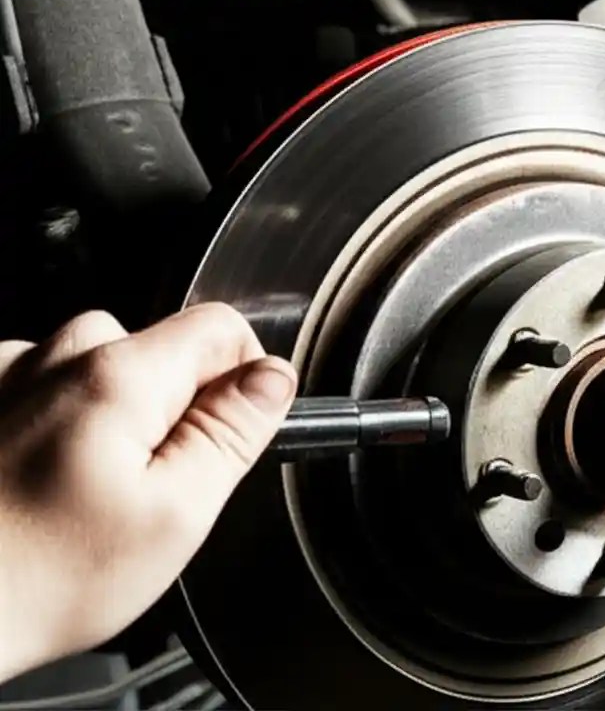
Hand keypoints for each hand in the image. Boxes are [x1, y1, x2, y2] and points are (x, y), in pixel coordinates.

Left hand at [0, 304, 296, 681]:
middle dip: (171, 406)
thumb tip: (272, 379)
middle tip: (152, 487)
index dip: (245, 380)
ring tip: (88, 494)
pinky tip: (43, 485)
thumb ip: (231, 434)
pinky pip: (38, 388)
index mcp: (116, 376)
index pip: (220, 328)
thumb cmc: (40, 582)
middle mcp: (51, 357)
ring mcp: (2, 377)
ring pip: (94, 367)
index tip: (230, 436)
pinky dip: (55, 424)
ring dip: (108, 415)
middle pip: (156, 348)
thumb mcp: (176, 515)